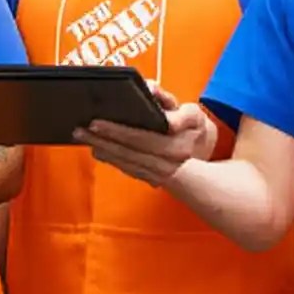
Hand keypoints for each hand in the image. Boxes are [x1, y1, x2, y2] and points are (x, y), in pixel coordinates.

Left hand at [71, 82, 215, 186]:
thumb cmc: (201, 132)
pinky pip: (130, 168)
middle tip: (79, 129)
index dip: (116, 131)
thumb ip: (183, 116)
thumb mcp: (197, 118)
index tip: (96, 122)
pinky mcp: (154, 177)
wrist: (214, 160)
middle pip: (126, 150)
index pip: (139, 138)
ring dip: (103, 150)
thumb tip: (167, 122)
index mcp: (173, 147)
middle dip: (101, 139)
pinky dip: (113, 160)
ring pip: (125, 161)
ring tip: (84, 138)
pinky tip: (99, 151)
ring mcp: (157, 173)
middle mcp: (163, 164)